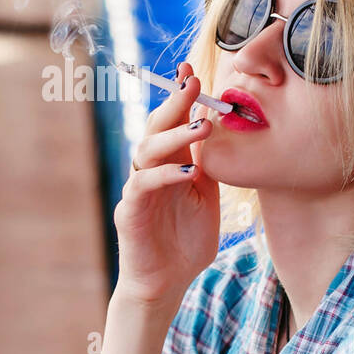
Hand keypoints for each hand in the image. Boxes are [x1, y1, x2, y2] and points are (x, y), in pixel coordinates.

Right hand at [112, 62, 219, 314]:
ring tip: (203, 128)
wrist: (168, 283)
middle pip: (156, 127)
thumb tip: (223, 126)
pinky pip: (143, 184)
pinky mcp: (130, 211)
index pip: (172, 121)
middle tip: (194, 84)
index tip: (191, 71)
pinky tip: (189, 173)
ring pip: (146, 149)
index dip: (179, 96)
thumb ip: (209, 164)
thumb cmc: (186, 240)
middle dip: (174, 103)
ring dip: (174, 136)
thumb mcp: (207, 195)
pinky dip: (165, 175)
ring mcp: (138, 188)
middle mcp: (150, 169)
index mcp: (170, 162)